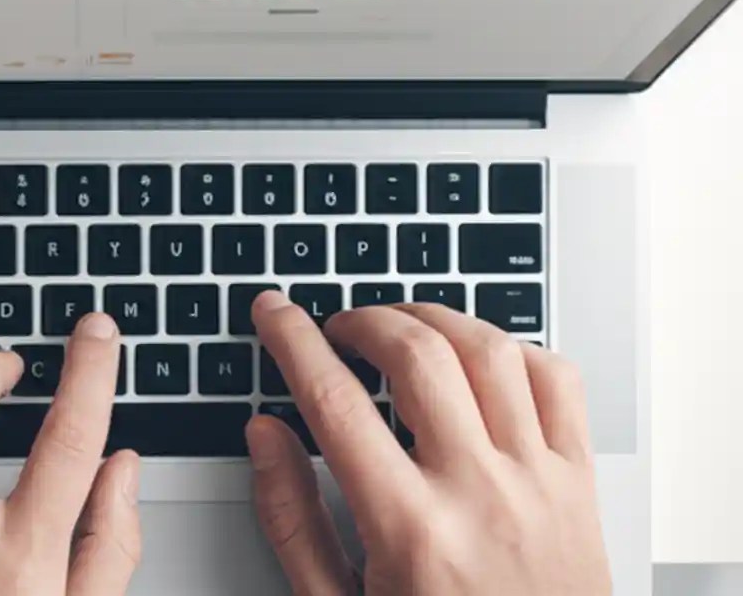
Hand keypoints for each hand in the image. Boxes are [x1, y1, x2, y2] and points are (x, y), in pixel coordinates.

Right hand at [247, 291, 610, 594]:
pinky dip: (510, 348)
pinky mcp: (579, 480)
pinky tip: (476, 358)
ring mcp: (539, 481)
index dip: (293, 342)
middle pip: (417, 356)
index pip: (335, 403)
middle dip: (363, 320)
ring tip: (400, 327)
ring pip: (489, 350)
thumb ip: (292, 520)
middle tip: (336, 328)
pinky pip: (556, 378)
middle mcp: (480, 494)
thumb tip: (266, 436)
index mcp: (411, 532)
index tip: (275, 313)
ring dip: (432, 319)